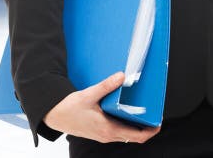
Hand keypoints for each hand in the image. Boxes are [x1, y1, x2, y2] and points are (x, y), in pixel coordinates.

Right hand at [43, 71, 160, 143]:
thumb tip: (122, 76)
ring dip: (137, 126)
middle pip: (134, 136)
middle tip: (155, 114)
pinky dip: (127, 125)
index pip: (137, 136)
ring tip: (144, 112)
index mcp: (108, 129)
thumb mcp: (89, 95)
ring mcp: (103, 135)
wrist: (54, 115)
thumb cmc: (69, 108)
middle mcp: (107, 135)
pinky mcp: (99, 132)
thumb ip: (106, 86)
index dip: (151, 131)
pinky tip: (128, 113)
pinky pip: (119, 131)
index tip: (159, 122)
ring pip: (126, 134)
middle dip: (147, 128)